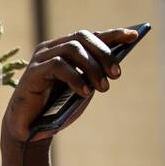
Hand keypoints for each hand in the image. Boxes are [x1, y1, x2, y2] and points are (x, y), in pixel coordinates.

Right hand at [1, 28, 137, 144]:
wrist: (30, 131)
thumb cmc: (56, 109)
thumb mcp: (82, 89)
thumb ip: (94, 74)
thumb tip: (116, 63)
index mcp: (63, 49)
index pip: (90, 36)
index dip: (112, 34)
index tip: (134, 36)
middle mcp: (50, 49)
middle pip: (82, 38)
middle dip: (104, 54)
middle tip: (116, 74)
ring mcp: (40, 59)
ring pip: (72, 49)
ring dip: (92, 68)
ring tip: (102, 88)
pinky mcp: (32, 72)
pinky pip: (58, 65)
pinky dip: (76, 77)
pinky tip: (84, 92)